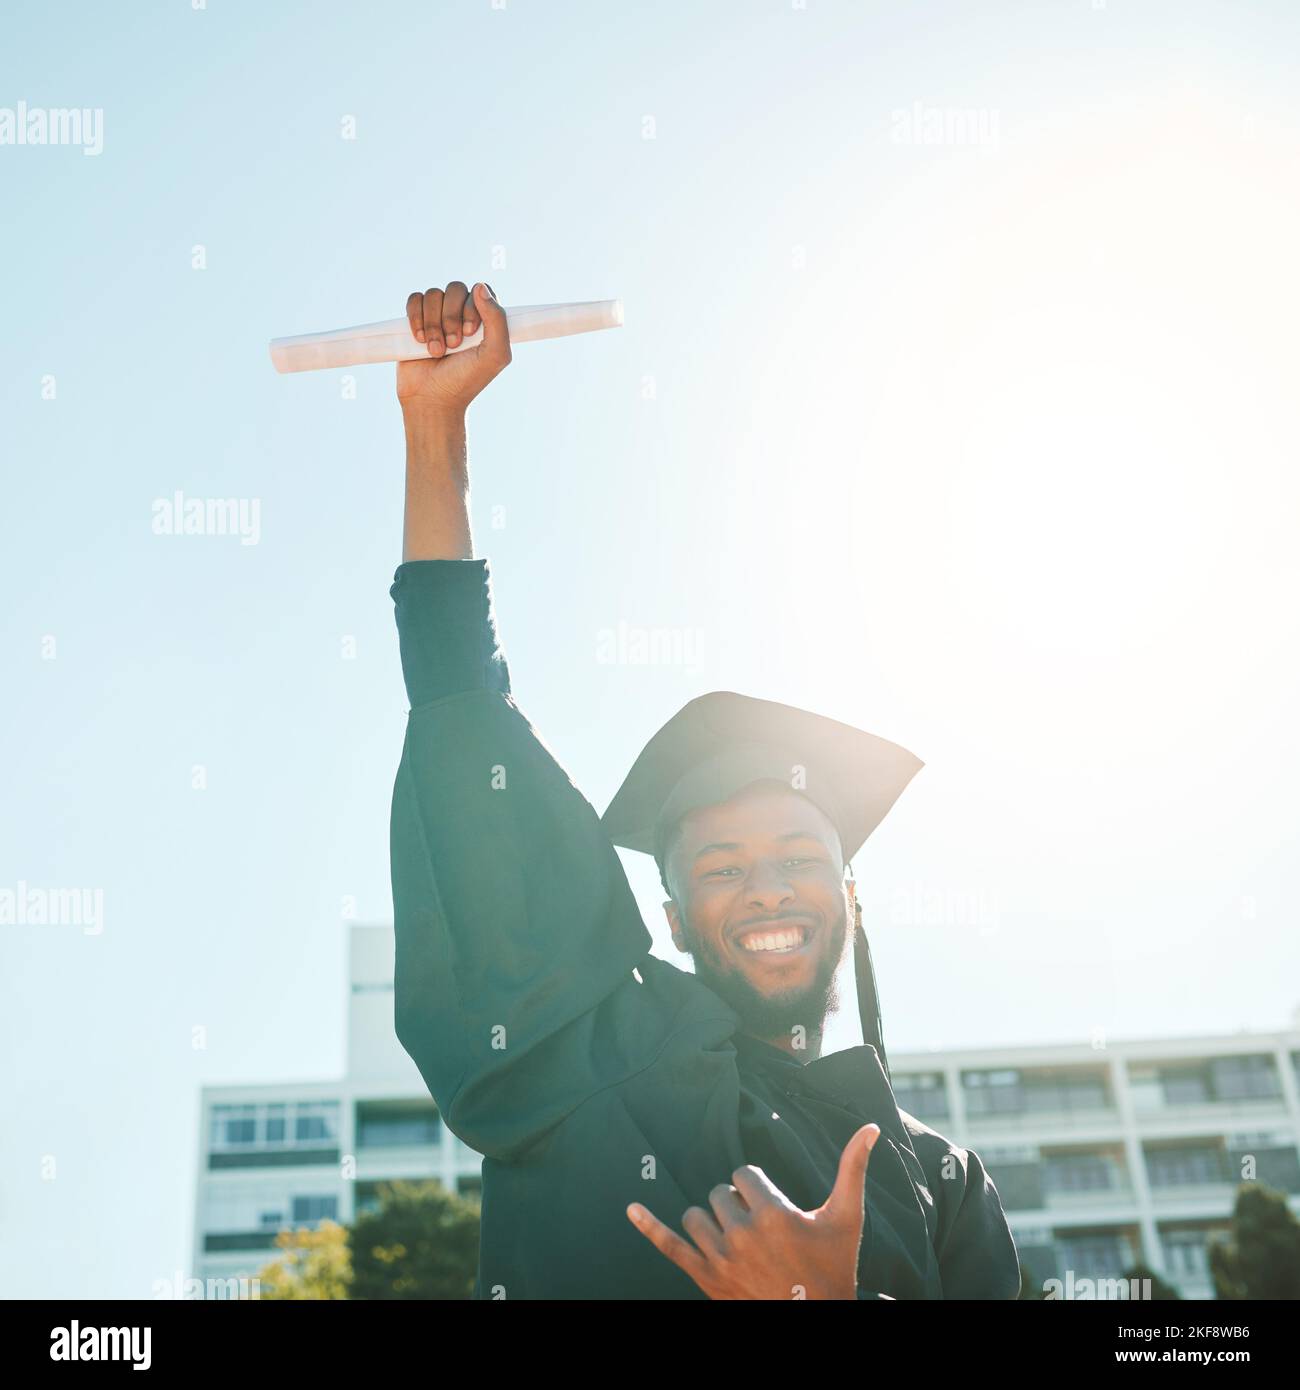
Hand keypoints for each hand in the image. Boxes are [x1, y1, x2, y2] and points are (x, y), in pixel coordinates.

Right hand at [396, 280, 510, 414]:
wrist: (432, 399)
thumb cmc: (466, 380)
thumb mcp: (495, 355)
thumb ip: (497, 320)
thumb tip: (480, 286)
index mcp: (484, 320)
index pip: (480, 290)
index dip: (473, 307)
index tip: (470, 333)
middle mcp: (461, 314)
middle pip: (455, 289)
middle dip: (451, 317)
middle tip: (453, 345)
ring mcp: (437, 316)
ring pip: (433, 294)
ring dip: (433, 323)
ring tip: (435, 351)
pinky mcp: (415, 320)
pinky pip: (414, 299)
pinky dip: (415, 318)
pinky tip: (419, 340)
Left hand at [627, 1123, 880, 1299]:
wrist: (818, 1321)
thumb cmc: (834, 1270)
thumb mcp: (847, 1218)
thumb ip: (853, 1168)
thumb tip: (872, 1128)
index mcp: (774, 1214)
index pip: (745, 1174)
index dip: (757, 1187)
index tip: (774, 1208)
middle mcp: (743, 1234)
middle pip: (721, 1192)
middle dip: (737, 1203)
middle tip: (760, 1229)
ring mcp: (720, 1258)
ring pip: (698, 1214)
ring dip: (712, 1219)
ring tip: (736, 1237)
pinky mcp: (705, 1279)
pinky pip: (670, 1247)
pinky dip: (649, 1227)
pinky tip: (631, 1210)